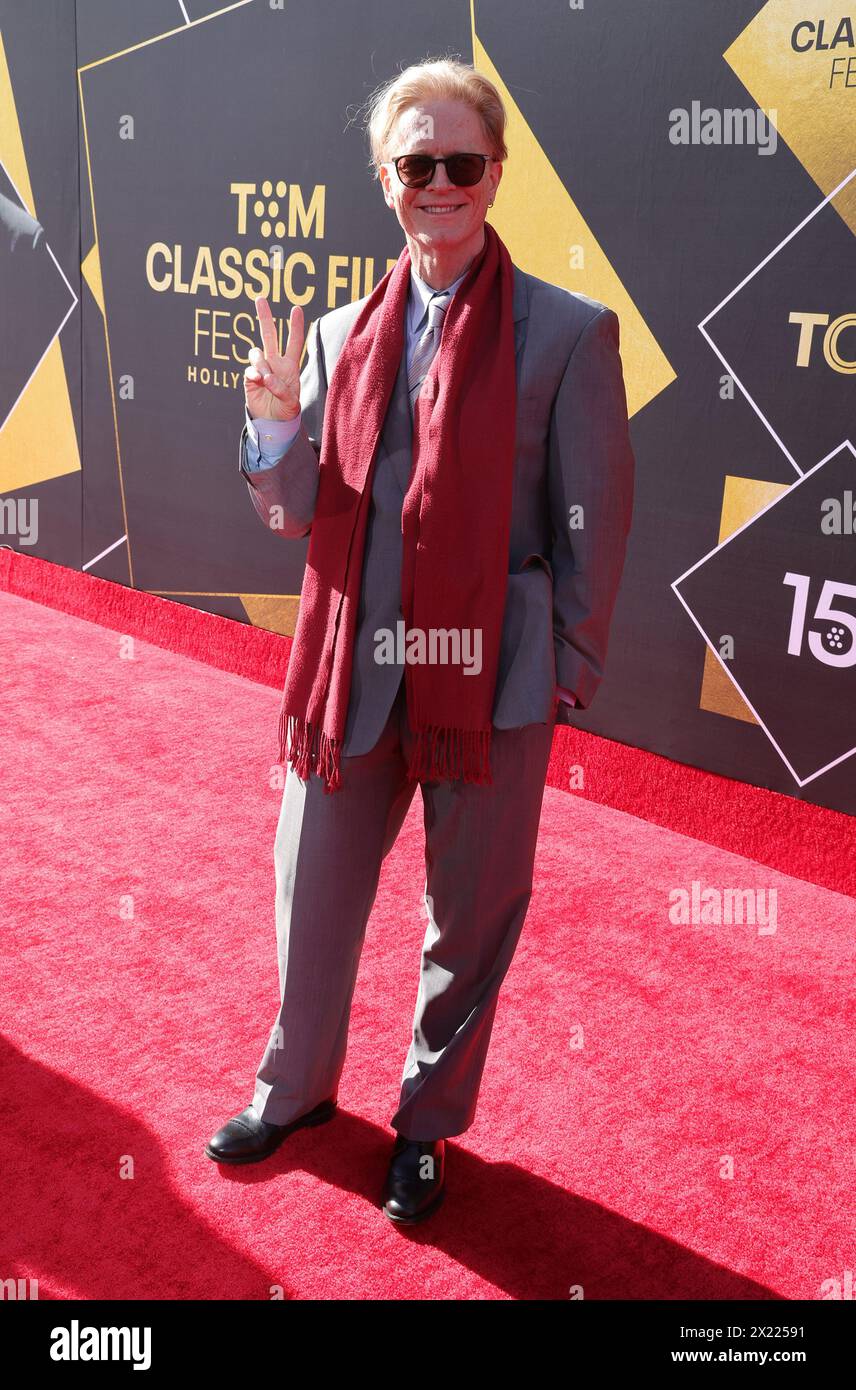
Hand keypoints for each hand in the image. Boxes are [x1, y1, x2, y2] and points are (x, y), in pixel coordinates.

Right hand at [244, 296, 303, 421]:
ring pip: (257, 353)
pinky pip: (249, 369)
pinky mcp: (249, 378)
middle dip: (265, 317)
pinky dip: (253, 373)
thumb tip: (266, 377)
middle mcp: (274, 363)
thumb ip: (281, 389)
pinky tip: (258, 380)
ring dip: (261, 363)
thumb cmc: (286, 411)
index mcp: (290, 366)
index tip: (296, 309)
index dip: (295, 326)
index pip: (294, 342)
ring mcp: (261, 369)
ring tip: (266, 379)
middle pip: (269, 335)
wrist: (272, 423)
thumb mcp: (291, 403)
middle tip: (260, 298)